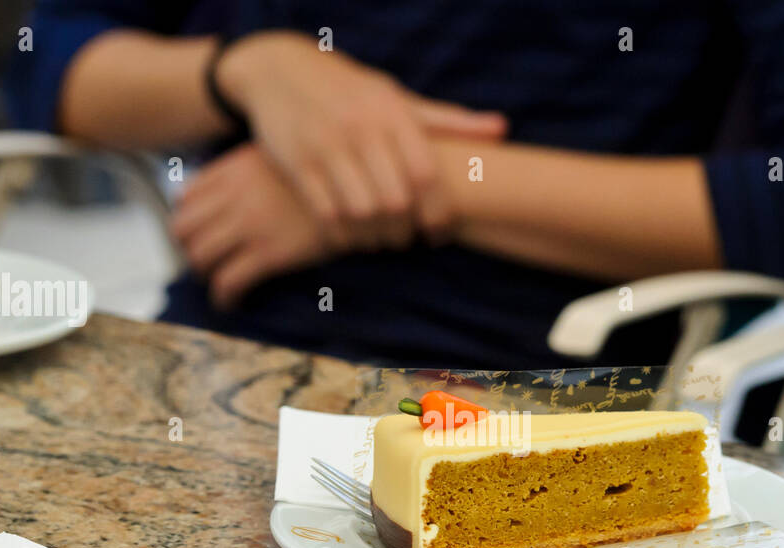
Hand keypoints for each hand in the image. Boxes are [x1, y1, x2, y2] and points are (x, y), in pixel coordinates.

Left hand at [171, 143, 327, 308]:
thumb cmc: (328, 177)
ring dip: (205, 275)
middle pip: (184, 229)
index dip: (186, 220)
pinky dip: (223, 297)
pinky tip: (232, 303)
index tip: (198, 234)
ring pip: (200, 257)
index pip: (185, 197)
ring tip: (219, 284)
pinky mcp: (269, 254)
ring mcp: (250, 225)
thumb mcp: (283, 156)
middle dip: (189, 250)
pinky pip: (228, 281)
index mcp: (236, 169)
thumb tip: (235, 193)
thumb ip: (253, 170)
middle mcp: (235, 195)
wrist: (360, 193)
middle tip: (205, 262)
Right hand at [215, 30, 505, 244]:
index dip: (440, 213)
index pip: (426, 175)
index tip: (441, 233)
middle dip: (407, 231)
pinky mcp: (296, 166)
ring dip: (376, 239)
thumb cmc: (353, 92)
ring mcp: (325, 148)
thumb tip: (502, 129)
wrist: (281, 71)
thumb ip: (448, 121)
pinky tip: (353, 235)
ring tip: (382, 240)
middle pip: (396, 201)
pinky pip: (327, 216)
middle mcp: (359, 129)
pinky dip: (344, 236)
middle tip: (409, 239)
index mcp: (391, 113)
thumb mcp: (398, 97)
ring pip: (362, 213)